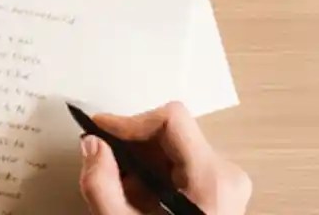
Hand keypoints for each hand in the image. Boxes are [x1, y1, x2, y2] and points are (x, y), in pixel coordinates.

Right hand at [79, 102, 251, 214]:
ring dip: (140, 163)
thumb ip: (101, 184)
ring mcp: (225, 183)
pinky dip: (153, 175)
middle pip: (170, 133)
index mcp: (211, 180)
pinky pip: (180, 165)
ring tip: (121, 190)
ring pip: (173, 148)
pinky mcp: (219, 191)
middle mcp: (225, 176)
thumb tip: (92, 147)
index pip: (171, 120)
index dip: (130, 121)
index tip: (101, 130)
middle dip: (131, 147)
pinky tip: (138, 199)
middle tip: (103, 163)